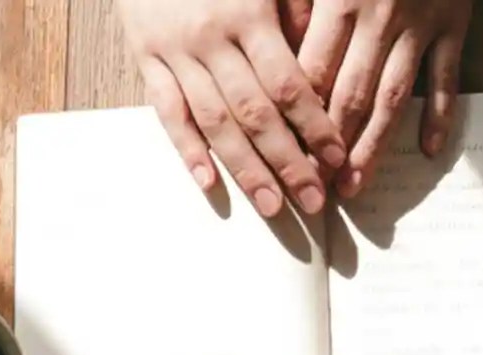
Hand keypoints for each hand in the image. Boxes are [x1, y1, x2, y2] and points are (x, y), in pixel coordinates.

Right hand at [120, 0, 347, 216]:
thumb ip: (295, 14)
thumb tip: (322, 72)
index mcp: (249, 14)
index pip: (289, 84)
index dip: (315, 126)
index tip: (337, 160)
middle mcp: (212, 39)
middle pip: (255, 113)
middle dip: (288, 162)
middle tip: (313, 202)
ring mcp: (175, 52)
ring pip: (214, 121)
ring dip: (245, 169)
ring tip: (271, 206)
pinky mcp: (145, 58)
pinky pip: (167, 111)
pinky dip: (187, 150)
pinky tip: (209, 183)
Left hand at [296, 0, 474, 196]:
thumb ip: (300, 7)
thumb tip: (280, 60)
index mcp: (341, 0)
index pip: (313, 76)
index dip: (299, 122)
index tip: (287, 158)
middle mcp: (380, 18)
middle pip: (351, 96)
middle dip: (331, 148)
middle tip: (316, 187)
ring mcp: (421, 24)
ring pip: (392, 96)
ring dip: (372, 145)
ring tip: (354, 184)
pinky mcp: (455, 23)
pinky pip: (446, 77)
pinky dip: (439, 114)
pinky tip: (430, 149)